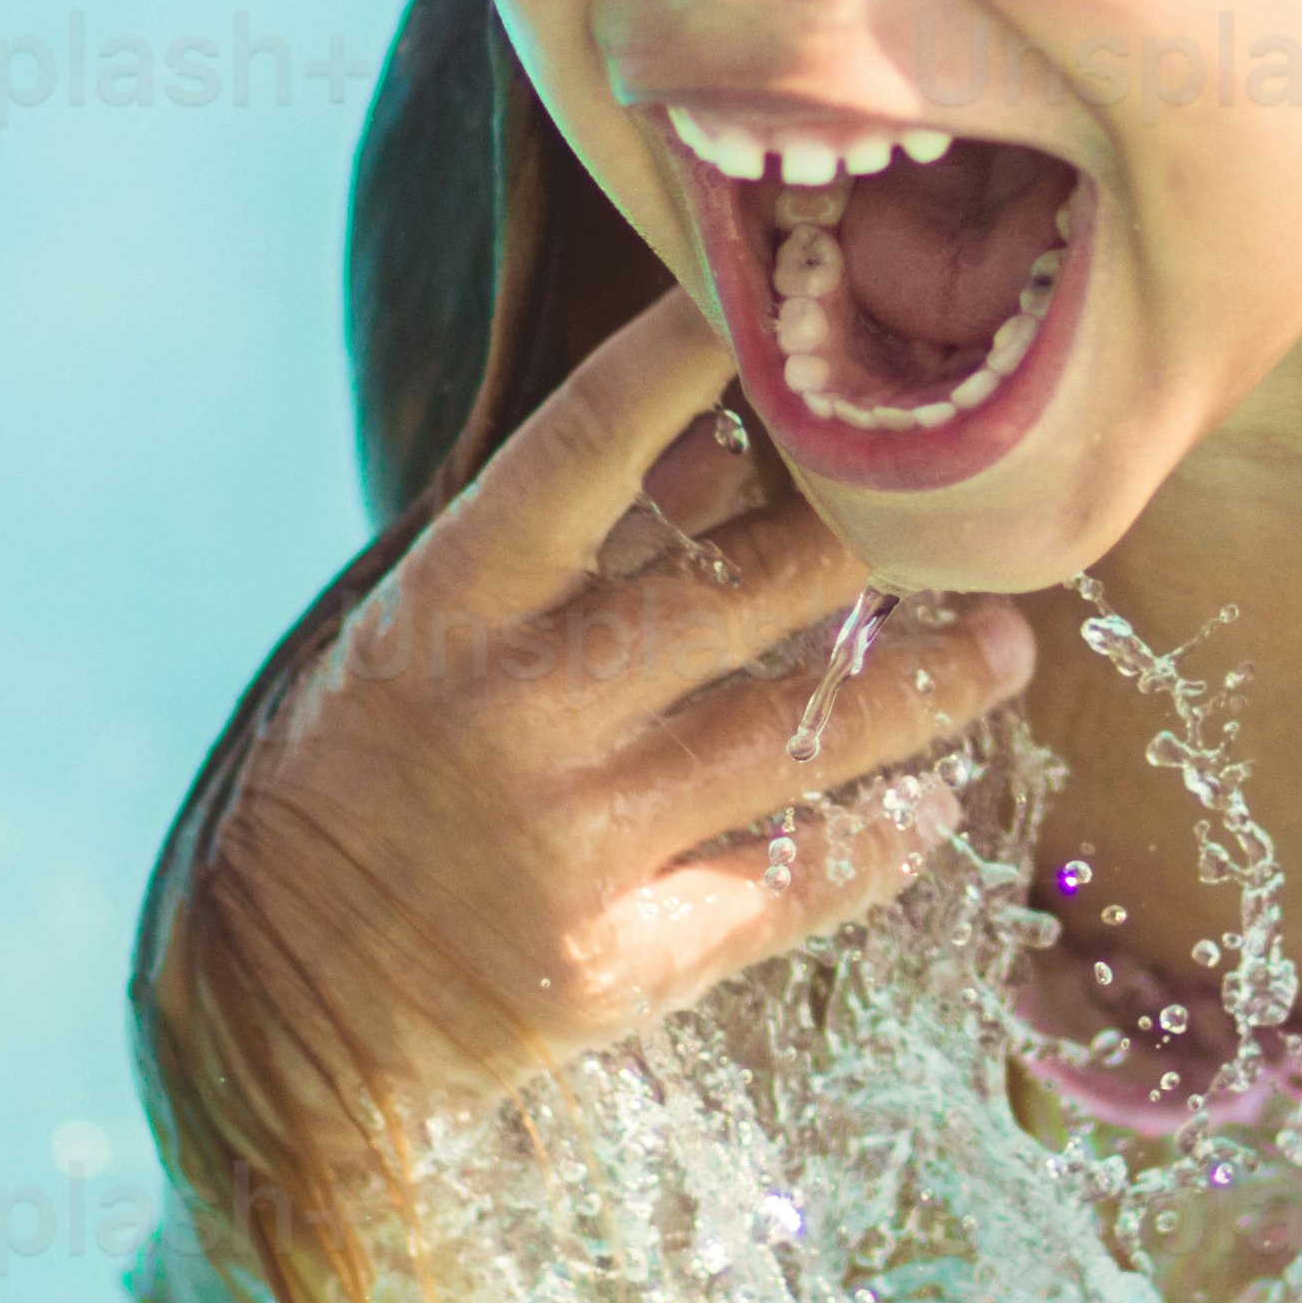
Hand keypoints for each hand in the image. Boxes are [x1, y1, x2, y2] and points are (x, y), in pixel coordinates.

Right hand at [181, 294, 1036, 1148]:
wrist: (293, 1008)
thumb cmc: (370, 785)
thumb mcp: (434, 640)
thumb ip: (578, 546)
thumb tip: (724, 440)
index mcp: (450, 611)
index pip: (578, 449)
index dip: (679, 363)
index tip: (778, 294)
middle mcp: (516, 715)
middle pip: (736, 595)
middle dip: (873, 538)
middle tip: (977, 506)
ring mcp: (572, 844)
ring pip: (794, 742)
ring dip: (924, 689)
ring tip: (1008, 648)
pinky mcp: (620, 961)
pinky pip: (787, 885)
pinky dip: (874, 841)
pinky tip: (933, 805)